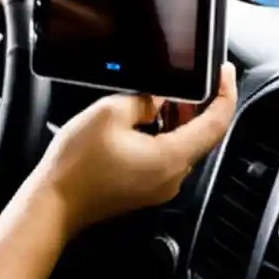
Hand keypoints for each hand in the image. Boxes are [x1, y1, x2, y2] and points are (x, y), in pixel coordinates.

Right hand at [29, 64, 237, 236]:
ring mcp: (160, 186)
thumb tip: (160, 97)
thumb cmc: (76, 168)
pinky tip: (148, 120)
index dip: (226, 94)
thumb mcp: (109, 113)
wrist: (53, 205)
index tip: (225, 74)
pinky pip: (168, 158)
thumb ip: (145, 100)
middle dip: (201, 104)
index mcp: (171, 158)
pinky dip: (166, 135)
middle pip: (203, 135)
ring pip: (184, 146)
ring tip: (164, 96)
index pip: (217, 123)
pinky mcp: (146, 189)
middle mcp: (172, 177)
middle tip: (192, 80)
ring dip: (181, 119)